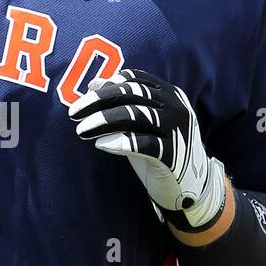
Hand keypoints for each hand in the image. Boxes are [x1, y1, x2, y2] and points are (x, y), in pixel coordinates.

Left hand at [68, 67, 226, 231]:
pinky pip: (143, 144)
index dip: (107, 84)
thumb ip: (124, 103)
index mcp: (170, 94)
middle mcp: (176, 108)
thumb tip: (94, 83)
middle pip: (132, 95)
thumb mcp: (144, 122)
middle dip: (98, 100)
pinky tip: (101, 144)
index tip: (85, 95)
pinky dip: (120, 142)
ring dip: (103, 120)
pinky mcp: (173, 155)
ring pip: (136, 115)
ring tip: (81, 130)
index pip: (135, 80)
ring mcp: (177, 131)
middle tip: (74, 112)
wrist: (191, 186)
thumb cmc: (162, 149)